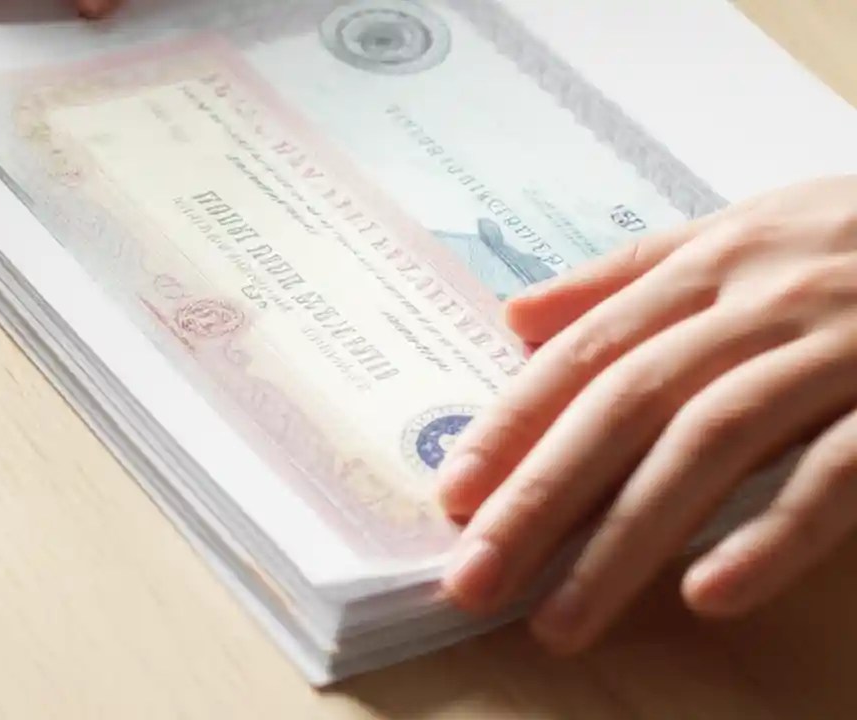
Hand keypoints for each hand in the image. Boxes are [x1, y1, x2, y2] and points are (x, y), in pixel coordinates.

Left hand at [436, 174, 856, 653]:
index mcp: (712, 263)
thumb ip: (629, 273)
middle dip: (541, 496)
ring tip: (560, 619)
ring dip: (626, 538)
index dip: (514, 423)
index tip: (454, 494)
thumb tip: (514, 313)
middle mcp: (763, 301)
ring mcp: (840, 349)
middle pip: (627, 403)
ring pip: (711, 443)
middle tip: (473, 579)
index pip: (587, 351)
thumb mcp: (745, 231)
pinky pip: (840, 472)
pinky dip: (773, 534)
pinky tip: (709, 595)